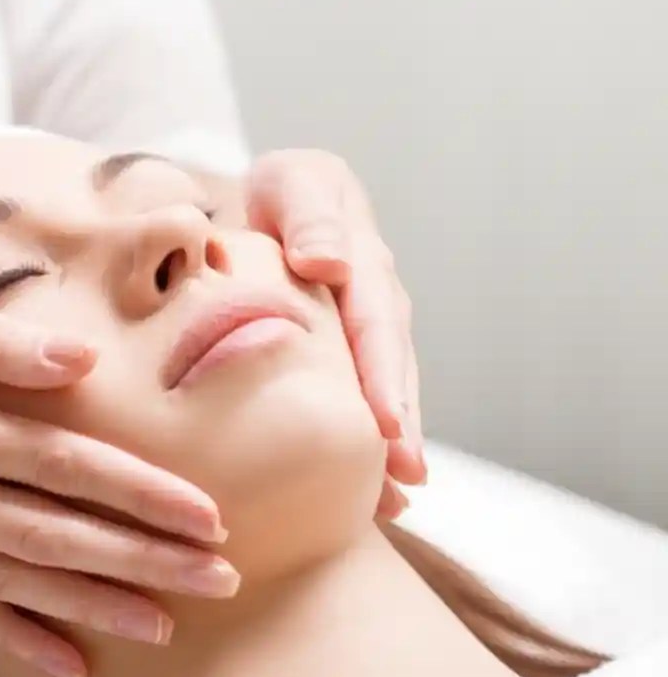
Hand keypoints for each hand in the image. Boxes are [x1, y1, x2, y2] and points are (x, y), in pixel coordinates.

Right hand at [0, 270, 239, 676]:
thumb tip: (78, 364)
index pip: (61, 466)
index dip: (139, 493)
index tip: (208, 517)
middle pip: (52, 534)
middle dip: (141, 561)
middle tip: (220, 580)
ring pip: (12, 581)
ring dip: (91, 607)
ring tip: (163, 628)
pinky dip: (12, 635)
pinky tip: (65, 664)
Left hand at [242, 150, 425, 518]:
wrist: (271, 201)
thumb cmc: (277, 192)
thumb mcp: (290, 181)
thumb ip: (310, 216)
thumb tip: (330, 264)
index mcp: (362, 259)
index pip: (374, 323)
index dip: (382, 375)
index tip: (388, 425)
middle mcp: (375, 299)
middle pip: (391, 366)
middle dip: (401, 422)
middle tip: (405, 475)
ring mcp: (367, 328)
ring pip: (384, 388)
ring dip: (393, 441)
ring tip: (395, 494)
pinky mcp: (352, 351)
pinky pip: (364, 396)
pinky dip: (369, 441)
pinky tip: (372, 491)